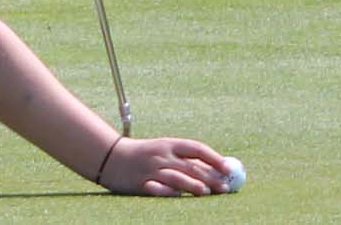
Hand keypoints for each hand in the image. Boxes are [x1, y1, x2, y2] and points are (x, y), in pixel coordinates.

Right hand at [97, 136, 237, 195]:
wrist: (110, 157)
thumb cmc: (145, 156)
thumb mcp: (164, 150)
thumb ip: (187, 159)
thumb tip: (220, 170)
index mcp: (169, 144)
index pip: (196, 149)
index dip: (215, 158)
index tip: (230, 169)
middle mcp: (161, 156)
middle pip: (189, 166)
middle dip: (209, 177)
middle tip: (225, 187)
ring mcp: (150, 170)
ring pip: (175, 177)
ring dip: (191, 184)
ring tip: (205, 192)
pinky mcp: (141, 184)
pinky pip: (156, 189)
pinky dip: (166, 192)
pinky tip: (176, 195)